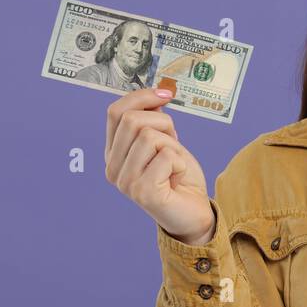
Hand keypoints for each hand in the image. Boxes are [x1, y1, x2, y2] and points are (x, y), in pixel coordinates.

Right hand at [104, 86, 215, 244]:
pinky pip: (166, 156)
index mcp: (113, 154)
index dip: (141, 97)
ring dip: (173, 146)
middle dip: (162, 124)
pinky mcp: (143, 192)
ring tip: (174, 165)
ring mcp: (125, 182)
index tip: (166, 93)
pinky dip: (180, 162)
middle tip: (174, 143)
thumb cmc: (179, 177)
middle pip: (132, 120)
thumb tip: (156, 93)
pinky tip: (177, 179)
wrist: (194, 213)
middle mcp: (113, 168)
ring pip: (149, 136)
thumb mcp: (166, 141)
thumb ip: (153, 120)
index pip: (115, 112)